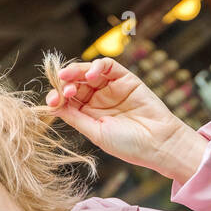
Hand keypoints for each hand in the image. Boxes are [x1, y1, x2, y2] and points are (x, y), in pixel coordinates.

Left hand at [46, 57, 206, 182]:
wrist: (158, 143)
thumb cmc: (128, 144)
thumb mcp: (95, 132)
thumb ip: (75, 117)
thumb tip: (52, 105)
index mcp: (89, 114)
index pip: (68, 100)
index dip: (57, 97)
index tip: (52, 101)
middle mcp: (98, 99)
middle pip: (75, 83)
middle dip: (65, 83)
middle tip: (62, 89)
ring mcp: (111, 88)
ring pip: (88, 72)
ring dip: (76, 71)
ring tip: (69, 77)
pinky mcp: (125, 78)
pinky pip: (107, 66)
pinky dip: (96, 66)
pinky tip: (91, 75)